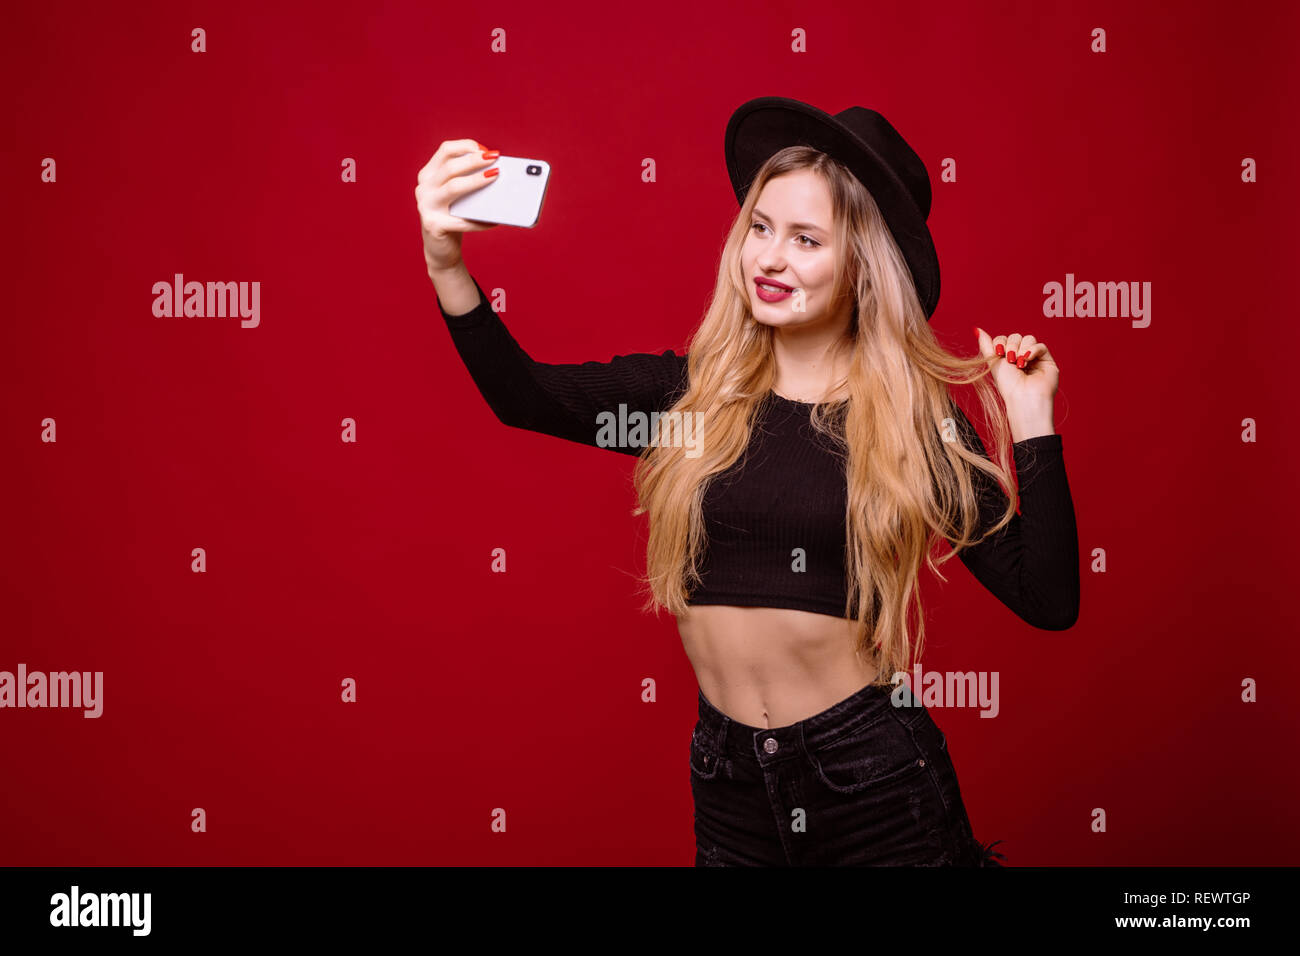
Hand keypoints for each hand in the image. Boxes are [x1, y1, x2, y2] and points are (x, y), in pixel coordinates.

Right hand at [414, 138, 500, 274]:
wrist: (440, 249)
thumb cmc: (454, 216)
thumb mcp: (456, 195)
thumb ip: (466, 180)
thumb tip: (496, 171)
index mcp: (428, 175)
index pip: (445, 150)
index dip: (465, 146)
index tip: (486, 150)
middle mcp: (424, 188)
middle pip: (450, 167)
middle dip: (474, 160)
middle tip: (495, 159)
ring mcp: (426, 206)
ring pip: (453, 187)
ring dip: (476, 181)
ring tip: (495, 177)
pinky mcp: (433, 225)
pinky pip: (462, 220)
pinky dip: (480, 220)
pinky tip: (496, 220)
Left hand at [974, 327, 1059, 437]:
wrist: (1024, 396)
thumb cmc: (1008, 384)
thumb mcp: (993, 362)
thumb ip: (987, 345)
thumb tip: (977, 329)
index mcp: (1006, 359)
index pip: (1004, 339)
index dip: (1000, 342)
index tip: (998, 353)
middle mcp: (1020, 358)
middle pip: (1015, 337)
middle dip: (1011, 345)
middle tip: (1010, 359)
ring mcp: (1034, 359)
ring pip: (1028, 339)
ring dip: (1021, 349)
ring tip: (1019, 363)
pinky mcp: (1047, 361)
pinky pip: (1041, 346)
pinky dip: (1033, 350)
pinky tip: (1027, 359)